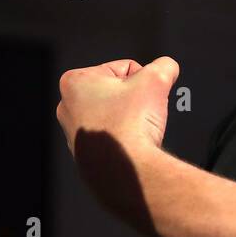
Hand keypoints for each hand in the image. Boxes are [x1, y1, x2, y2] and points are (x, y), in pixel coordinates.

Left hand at [56, 56, 179, 214]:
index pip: (123, 68)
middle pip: (116, 91)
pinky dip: (124, 139)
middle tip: (142, 112)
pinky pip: (112, 138)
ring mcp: (74, 133)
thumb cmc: (129, 126)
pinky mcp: (85, 154)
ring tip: (136, 129)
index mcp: (74, 81)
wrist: (125, 170)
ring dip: (130, 119)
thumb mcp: (156, 80)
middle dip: (134, 99)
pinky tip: (130, 145)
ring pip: (115, 115)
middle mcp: (68, 107)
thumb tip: (167, 66)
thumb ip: (164, 65)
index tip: (144, 95)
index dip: (142, 80)